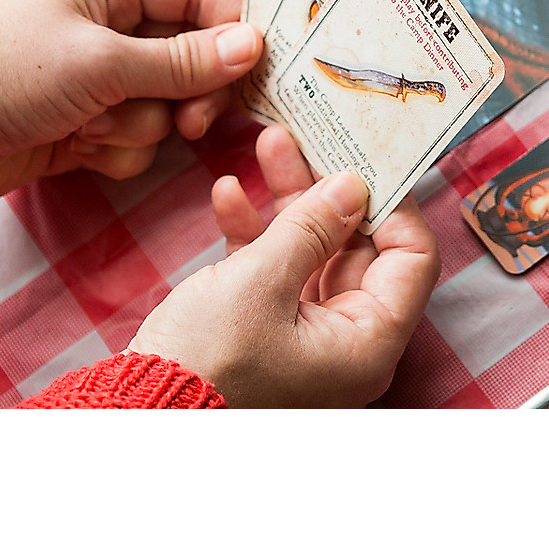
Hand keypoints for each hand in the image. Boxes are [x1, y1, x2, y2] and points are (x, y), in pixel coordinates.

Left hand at [0, 0, 261, 208]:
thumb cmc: (7, 74)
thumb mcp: (104, 62)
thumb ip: (185, 60)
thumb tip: (254, 47)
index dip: (232, 27)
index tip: (254, 69)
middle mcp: (112, 23)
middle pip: (194, 53)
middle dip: (189, 92)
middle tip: (190, 122)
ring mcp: (101, 76)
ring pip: (168, 104)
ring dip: (139, 125)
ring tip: (93, 127)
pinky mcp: (89, 122)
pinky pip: (139, 139)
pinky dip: (116, 150)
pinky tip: (77, 148)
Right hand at [127, 126, 440, 405]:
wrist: (136, 410)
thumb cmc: (206, 360)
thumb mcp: (261, 279)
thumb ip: (312, 226)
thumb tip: (353, 184)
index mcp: (368, 341)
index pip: (412, 259)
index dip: (394, 202)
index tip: (369, 155)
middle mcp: (348, 340)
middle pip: (359, 246)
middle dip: (330, 188)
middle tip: (314, 138)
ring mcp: (308, 335)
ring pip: (314, 250)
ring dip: (289, 200)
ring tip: (268, 143)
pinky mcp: (268, 329)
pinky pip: (276, 271)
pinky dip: (256, 232)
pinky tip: (228, 192)